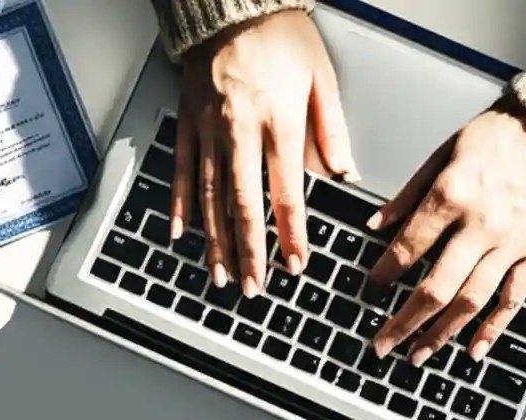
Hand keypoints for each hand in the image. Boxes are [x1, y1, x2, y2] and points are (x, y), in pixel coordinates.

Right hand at [170, 10, 356, 296]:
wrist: (231, 1)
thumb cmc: (278, 34)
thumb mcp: (320, 76)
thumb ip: (331, 129)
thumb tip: (345, 172)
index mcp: (278, 121)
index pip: (286, 192)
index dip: (291, 234)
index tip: (296, 264)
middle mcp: (240, 130)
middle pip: (243, 204)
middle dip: (249, 251)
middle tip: (252, 286)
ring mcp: (208, 128)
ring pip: (208, 195)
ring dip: (215, 240)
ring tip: (219, 273)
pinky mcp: (187, 121)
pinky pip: (179, 170)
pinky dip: (179, 205)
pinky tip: (181, 233)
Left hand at [367, 95, 525, 365]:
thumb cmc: (504, 135)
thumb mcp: (446, 150)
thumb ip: (409, 193)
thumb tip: (375, 225)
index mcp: (452, 195)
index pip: (408, 247)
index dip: (383, 274)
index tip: (369, 289)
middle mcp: (481, 225)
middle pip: (436, 287)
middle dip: (404, 322)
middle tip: (382, 344)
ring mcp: (511, 244)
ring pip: (471, 301)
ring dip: (441, 334)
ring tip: (417, 355)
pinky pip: (513, 299)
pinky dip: (493, 329)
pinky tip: (473, 350)